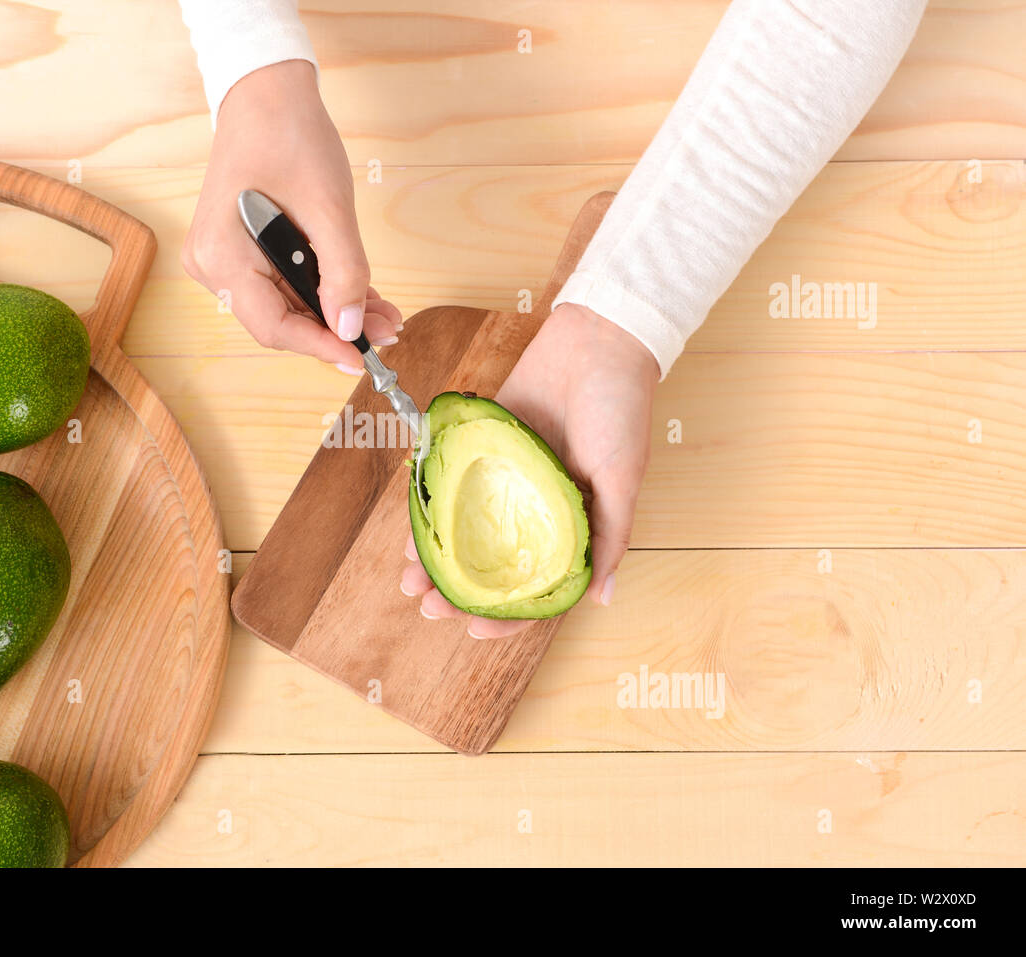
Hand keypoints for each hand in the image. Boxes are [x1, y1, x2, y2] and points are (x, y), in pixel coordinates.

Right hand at [182, 59, 401, 369]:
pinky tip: (361, 297)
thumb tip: (351, 328)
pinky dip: (321, 292)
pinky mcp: (241, 252)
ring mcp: (223, 260)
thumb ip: (343, 273)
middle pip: (280, 320)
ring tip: (383, 315)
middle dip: (335, 329)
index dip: (320, 346)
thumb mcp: (328, 208)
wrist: (267, 94)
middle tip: (386, 332)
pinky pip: (283, 285)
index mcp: (220, 255)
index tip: (361, 356)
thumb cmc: (288, 135)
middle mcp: (212, 265)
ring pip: (286, 306)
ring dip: (334, 313)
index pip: (273, 326)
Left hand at [401, 302, 658, 636]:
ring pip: (463, 532)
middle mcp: (533, 509)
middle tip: (427, 606)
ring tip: (409, 579)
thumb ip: (610, 537)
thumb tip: (600, 598)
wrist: (595, 339)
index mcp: (570, 525)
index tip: (474, 629)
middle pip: (490, 565)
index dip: (507, 616)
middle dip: (458, 591)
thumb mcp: (623, 479)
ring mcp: (504, 480)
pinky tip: (409, 529)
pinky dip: (429, 509)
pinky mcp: (481, 448)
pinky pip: (449, 485)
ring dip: (436, 558)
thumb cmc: (620, 409)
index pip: (534, 586)